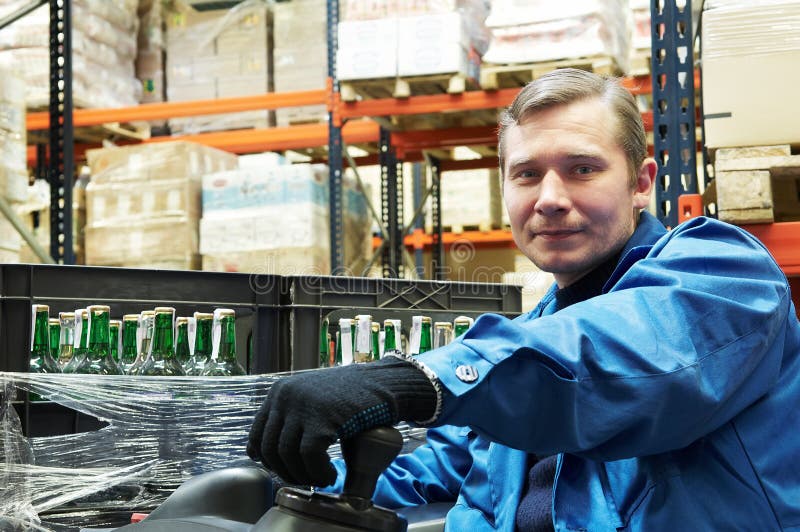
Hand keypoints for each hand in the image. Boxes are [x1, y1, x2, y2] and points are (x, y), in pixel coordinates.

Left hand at [247, 356, 436, 486]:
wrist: (382, 385)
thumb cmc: (349, 399)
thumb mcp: (312, 402)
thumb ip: (291, 419)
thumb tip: (265, 455)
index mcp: (280, 392)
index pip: (257, 434)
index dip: (267, 460)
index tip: (283, 470)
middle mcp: (286, 396)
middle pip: (270, 448)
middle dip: (286, 472)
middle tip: (306, 480)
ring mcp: (302, 406)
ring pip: (287, 455)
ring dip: (304, 476)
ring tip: (321, 479)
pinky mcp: (322, 418)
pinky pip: (309, 457)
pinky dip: (318, 473)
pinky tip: (330, 476)